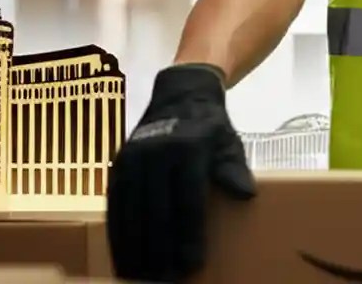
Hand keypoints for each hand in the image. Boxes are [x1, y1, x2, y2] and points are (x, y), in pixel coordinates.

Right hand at [107, 64, 256, 281]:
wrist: (179, 96)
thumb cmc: (210, 128)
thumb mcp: (229, 143)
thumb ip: (233, 170)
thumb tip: (246, 195)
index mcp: (187, 150)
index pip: (188, 201)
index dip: (189, 236)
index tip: (192, 264)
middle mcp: (155, 155)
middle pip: (156, 212)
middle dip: (160, 250)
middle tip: (165, 279)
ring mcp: (132, 160)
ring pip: (131, 212)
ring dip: (135, 248)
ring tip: (140, 277)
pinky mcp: (117, 166)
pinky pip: (115, 206)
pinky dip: (117, 234)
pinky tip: (121, 257)